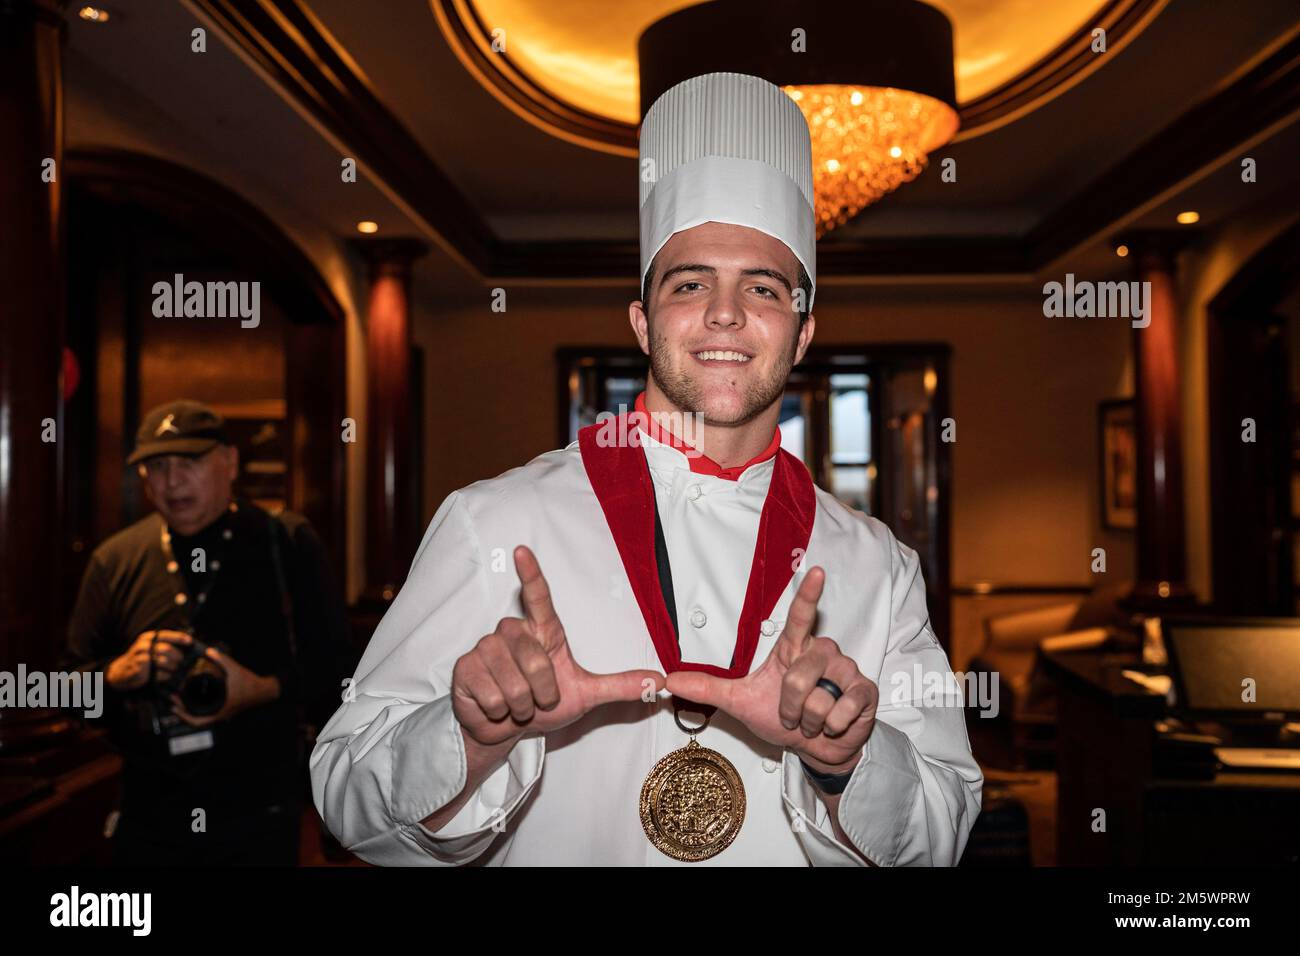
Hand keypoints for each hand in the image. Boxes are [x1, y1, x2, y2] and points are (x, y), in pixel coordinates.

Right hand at [106, 629, 192, 690]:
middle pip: (166, 649)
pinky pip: (159, 673)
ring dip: (173, 666)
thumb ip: (164, 643)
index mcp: (147, 638)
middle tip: (181, 660)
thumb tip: (186, 644)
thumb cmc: (140, 658)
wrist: (120, 671)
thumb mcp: (149, 646)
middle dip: (177, 656)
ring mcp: (141, 658)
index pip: (166, 635)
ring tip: (174, 669)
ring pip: (164, 661)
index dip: (179, 637)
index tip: (189, 642)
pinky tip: (166, 676)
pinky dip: (165, 675)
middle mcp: (143, 646)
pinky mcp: (140, 670)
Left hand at [169, 646, 278, 727]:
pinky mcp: (225, 710)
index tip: (173, 706)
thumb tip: (208, 651)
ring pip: (202, 718)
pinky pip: (208, 714)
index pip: (197, 720)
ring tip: (181, 699)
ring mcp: (223, 714)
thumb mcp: (235, 670)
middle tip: (173, 701)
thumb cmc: (250, 684)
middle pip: (196, 721)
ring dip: (190, 711)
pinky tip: (195, 699)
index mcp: (221, 710)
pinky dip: (199, 709)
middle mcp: (220, 715)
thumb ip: (222, 660)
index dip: (183, 715)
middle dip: (182, 712)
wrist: (264, 690)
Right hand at [451, 545, 666, 746]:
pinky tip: (494, 708)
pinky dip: (498, 712)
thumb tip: (659, 681)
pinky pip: (491, 695)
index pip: (537, 597)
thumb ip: (619, 686)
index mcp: (542, 631)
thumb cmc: (543, 705)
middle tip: (538, 700)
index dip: (531, 573)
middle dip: (542, 692)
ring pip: (512, 682)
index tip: (523, 550)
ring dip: (520, 705)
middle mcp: (512, 632)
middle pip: (534, 659)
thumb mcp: (585, 696)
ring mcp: (485, 648)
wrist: (505, 730)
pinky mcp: (465, 669)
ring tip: (516, 705)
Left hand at [665, 566, 877, 773]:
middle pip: (797, 678)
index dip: (808, 594)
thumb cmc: (782, 718)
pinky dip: (832, 727)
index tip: (816, 571)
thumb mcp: (741, 703)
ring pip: (818, 699)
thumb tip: (668, 679)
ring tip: (814, 719)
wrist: (816, 749)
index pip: (801, 617)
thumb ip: (707, 689)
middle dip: (790, 708)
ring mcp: (846, 670)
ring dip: (810, 721)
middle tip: (794, 715)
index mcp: (794, 648)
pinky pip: (842, 711)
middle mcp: (822, 652)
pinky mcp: (864, 691)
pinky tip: (834, 724)